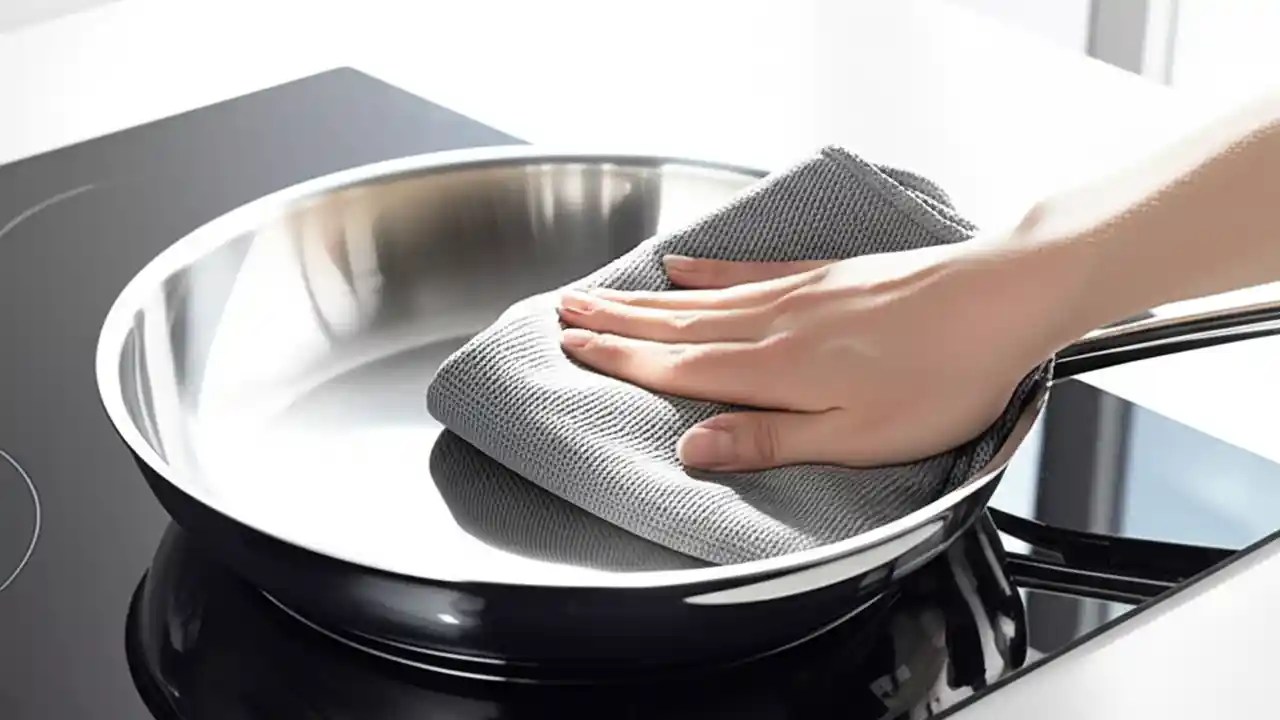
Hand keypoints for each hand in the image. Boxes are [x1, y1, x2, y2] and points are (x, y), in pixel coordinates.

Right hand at [557, 244, 1059, 471]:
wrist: (1002, 298)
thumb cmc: (941, 377)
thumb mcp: (857, 436)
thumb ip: (769, 441)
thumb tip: (693, 450)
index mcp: (777, 371)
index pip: (678, 368)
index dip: (620, 361)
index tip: (573, 349)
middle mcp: (776, 324)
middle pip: (677, 325)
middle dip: (615, 323)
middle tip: (564, 312)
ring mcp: (799, 292)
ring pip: (703, 297)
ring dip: (646, 299)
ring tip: (604, 292)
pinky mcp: (827, 275)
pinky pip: (750, 270)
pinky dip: (711, 268)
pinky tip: (688, 264)